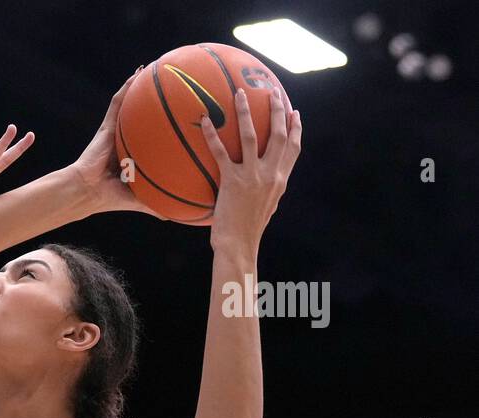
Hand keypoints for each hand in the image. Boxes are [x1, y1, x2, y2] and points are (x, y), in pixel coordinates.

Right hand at [69, 66, 163, 216]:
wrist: (88, 192)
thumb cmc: (108, 197)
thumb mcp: (137, 200)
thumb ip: (152, 205)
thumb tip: (172, 217)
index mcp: (132, 155)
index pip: (149, 138)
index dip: (161, 127)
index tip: (179, 117)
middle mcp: (125, 140)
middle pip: (141, 116)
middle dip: (153, 101)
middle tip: (173, 86)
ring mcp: (115, 132)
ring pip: (130, 104)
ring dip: (139, 87)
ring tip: (154, 69)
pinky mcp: (107, 127)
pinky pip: (117, 103)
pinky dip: (126, 88)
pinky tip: (137, 74)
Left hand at [201, 88, 301, 249]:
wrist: (239, 244)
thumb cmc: (248, 230)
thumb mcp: (267, 207)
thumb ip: (268, 190)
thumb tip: (265, 183)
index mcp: (280, 180)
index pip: (293, 148)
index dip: (295, 128)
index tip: (295, 112)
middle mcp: (270, 174)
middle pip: (278, 134)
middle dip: (277, 110)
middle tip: (272, 92)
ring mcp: (252, 176)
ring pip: (251, 135)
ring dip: (245, 112)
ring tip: (239, 93)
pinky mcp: (231, 181)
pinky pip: (220, 152)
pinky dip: (212, 135)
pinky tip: (204, 121)